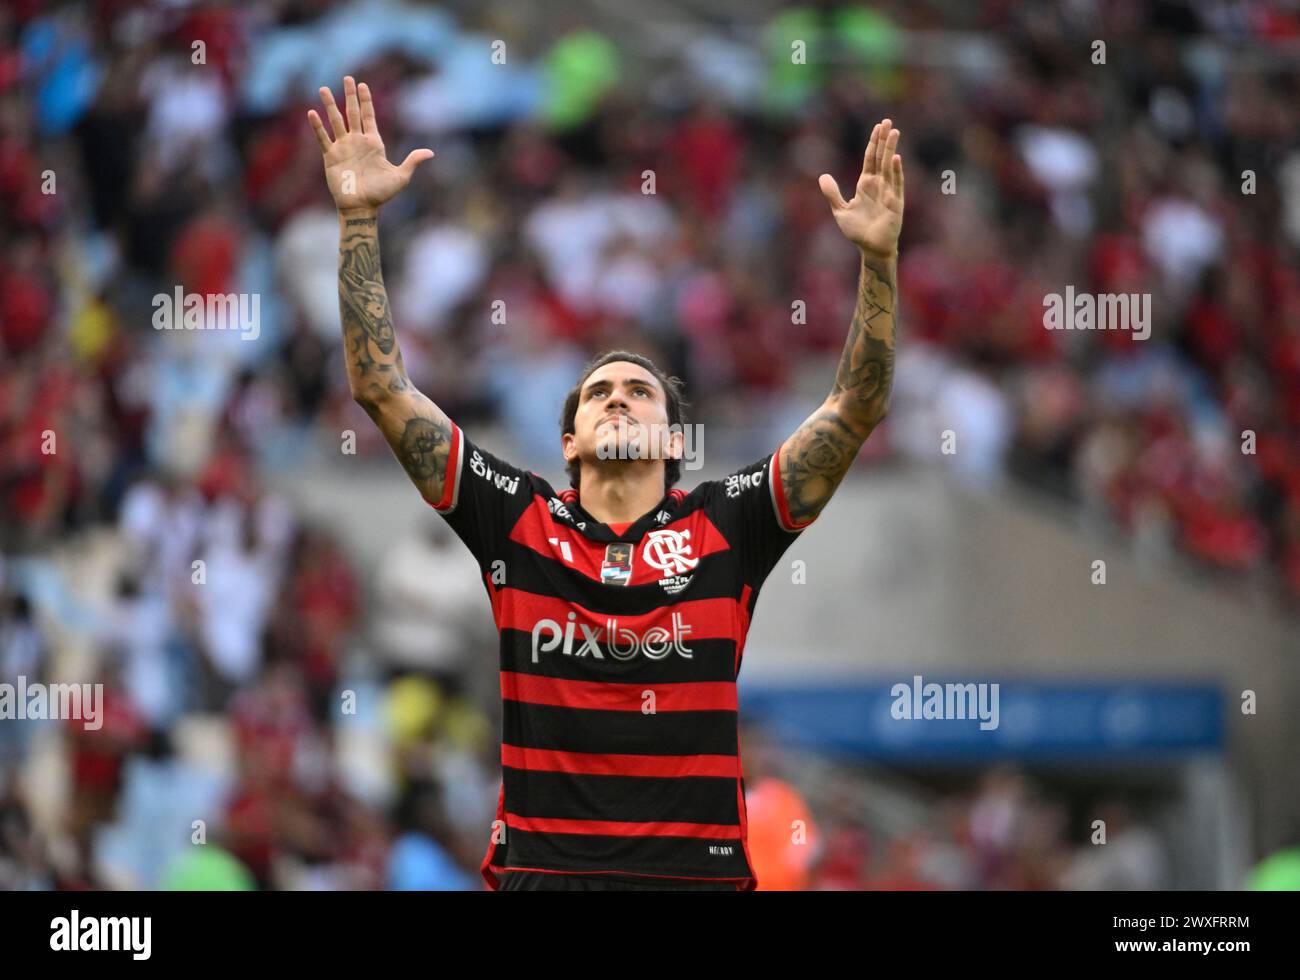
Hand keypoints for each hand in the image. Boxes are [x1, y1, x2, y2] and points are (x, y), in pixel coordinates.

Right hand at [308, 76, 433, 214]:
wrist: (362, 207)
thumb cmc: (381, 194)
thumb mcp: (400, 177)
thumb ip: (412, 161)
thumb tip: (430, 152)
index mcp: (374, 143)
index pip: (369, 117)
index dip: (366, 101)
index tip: (363, 85)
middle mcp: (357, 142)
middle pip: (352, 113)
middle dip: (350, 95)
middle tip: (347, 77)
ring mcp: (343, 147)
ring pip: (335, 121)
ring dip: (330, 105)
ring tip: (324, 89)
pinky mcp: (331, 156)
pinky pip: (323, 138)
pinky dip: (317, 126)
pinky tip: (312, 113)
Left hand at [819, 119, 904, 257]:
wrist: (870, 248)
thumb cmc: (858, 231)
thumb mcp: (840, 210)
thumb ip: (832, 193)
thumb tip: (822, 176)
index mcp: (866, 185)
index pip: (871, 159)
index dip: (873, 143)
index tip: (877, 127)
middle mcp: (879, 185)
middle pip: (881, 157)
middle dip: (884, 140)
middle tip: (888, 121)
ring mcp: (888, 192)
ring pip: (890, 166)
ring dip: (891, 149)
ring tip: (894, 132)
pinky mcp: (895, 202)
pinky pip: (896, 184)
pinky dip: (896, 171)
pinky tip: (896, 158)